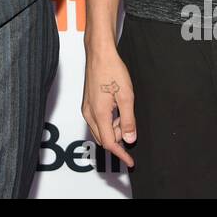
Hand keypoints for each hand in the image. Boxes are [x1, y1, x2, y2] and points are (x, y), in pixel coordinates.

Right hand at [82, 46, 135, 167]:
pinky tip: (116, 109)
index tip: (130, 161)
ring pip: (100, 130)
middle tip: (129, 125)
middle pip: (103, 138)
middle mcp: (89, 113)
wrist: (100, 54)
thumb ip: (128, 120)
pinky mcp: (87, 103)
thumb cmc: (112, 70)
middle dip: (117, 138)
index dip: (121, 154)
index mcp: (99, 113)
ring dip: (113, 129)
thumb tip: (129, 138)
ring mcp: (86, 108)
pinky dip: (108, 122)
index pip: (109, 142)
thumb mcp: (127, 97)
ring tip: (124, 112)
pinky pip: (97, 121)